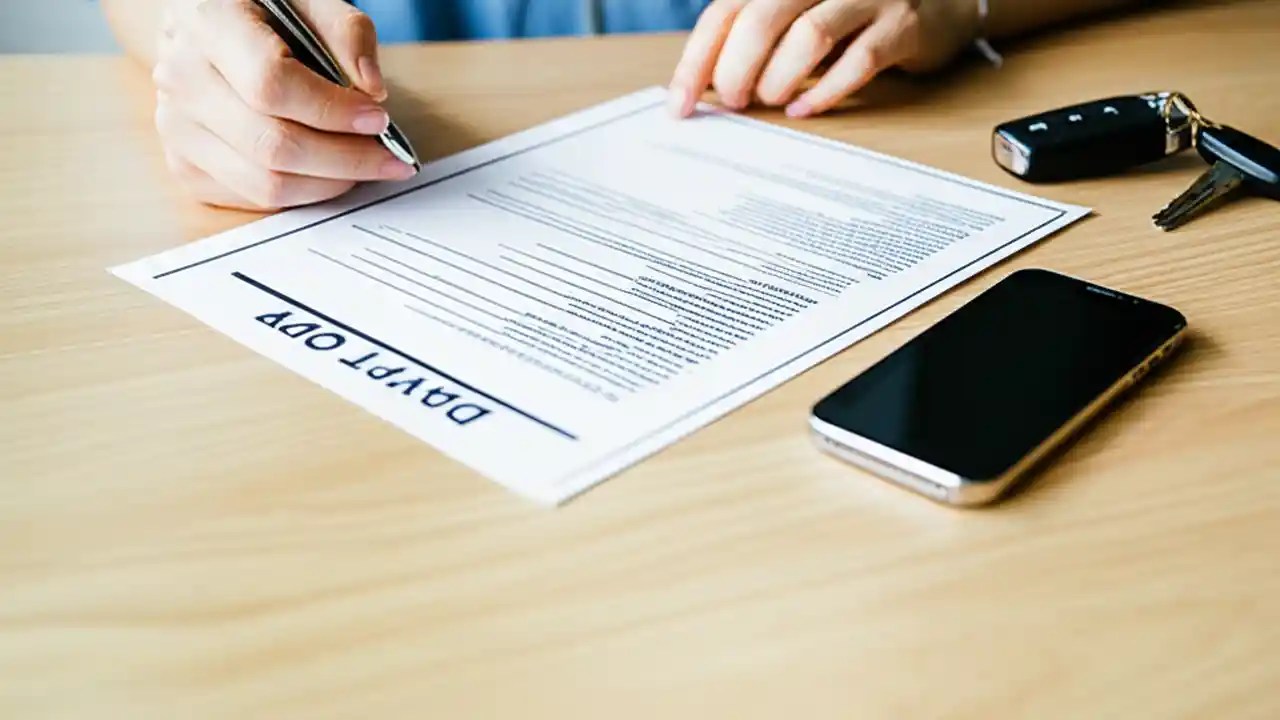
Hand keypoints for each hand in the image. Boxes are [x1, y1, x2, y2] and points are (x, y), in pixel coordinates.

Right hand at [151, 0, 415, 210]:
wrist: (198, 29)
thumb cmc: (262, 13)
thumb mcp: (307, 1)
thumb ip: (346, 33)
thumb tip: (373, 90)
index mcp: (208, 23)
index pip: (271, 83)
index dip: (332, 110)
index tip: (378, 118)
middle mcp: (181, 78)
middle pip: (273, 145)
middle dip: (346, 159)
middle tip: (389, 158)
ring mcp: (176, 127)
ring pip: (265, 183)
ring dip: (329, 183)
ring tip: (364, 167)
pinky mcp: (184, 164)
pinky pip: (253, 199)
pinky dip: (302, 192)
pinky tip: (326, 172)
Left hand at [668, 0, 977, 118]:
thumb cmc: (855, 11)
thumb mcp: (798, 11)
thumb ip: (756, 36)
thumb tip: (704, 86)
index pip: (726, 10)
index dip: (698, 60)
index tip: (681, 104)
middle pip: (761, 17)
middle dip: (737, 70)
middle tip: (735, 101)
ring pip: (808, 36)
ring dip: (778, 79)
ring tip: (771, 101)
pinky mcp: (903, 24)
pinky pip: (858, 62)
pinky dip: (824, 92)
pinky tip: (804, 108)